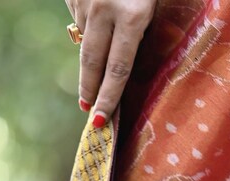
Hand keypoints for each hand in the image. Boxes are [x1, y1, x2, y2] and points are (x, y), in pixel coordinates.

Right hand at [66, 0, 156, 125]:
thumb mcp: (150, 4)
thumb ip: (142, 30)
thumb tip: (124, 68)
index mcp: (132, 16)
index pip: (118, 70)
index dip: (108, 99)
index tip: (100, 120)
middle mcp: (104, 10)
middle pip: (93, 63)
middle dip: (89, 89)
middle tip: (87, 108)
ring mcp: (85, 1)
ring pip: (84, 40)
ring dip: (91, 54)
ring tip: (98, 61)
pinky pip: (78, 18)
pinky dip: (87, 25)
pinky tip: (98, 16)